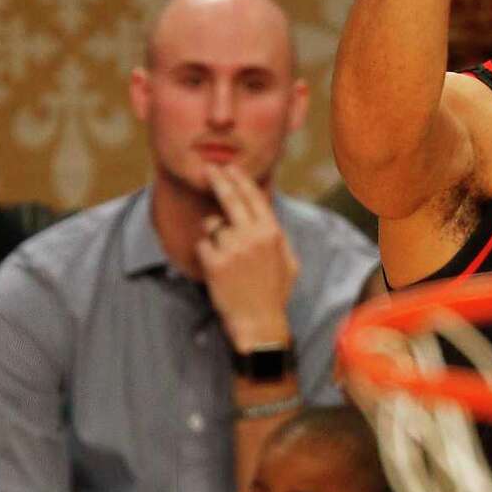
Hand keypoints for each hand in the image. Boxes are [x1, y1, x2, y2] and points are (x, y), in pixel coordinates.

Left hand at [194, 166, 299, 350]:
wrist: (259, 323)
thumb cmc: (274, 294)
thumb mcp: (288, 261)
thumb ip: (277, 235)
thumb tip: (266, 215)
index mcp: (272, 233)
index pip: (254, 197)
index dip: (240, 179)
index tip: (230, 168)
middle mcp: (253, 236)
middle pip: (230, 198)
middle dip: (219, 180)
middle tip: (209, 170)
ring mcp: (232, 249)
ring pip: (212, 225)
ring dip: (213, 234)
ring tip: (224, 254)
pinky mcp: (214, 263)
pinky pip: (202, 245)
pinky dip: (205, 253)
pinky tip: (216, 268)